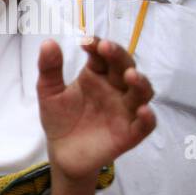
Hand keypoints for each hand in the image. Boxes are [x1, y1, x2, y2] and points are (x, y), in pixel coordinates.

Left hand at [37, 38, 154, 182]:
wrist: (62, 153)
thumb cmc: (60, 119)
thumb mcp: (49, 92)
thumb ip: (49, 69)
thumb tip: (47, 42)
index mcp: (97, 75)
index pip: (103, 55)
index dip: (97, 46)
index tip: (86, 41)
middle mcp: (116, 89)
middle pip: (125, 67)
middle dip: (118, 56)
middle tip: (105, 48)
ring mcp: (125, 110)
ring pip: (142, 93)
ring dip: (139, 83)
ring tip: (130, 75)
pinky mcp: (130, 133)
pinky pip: (145, 124)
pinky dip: (148, 117)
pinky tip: (142, 110)